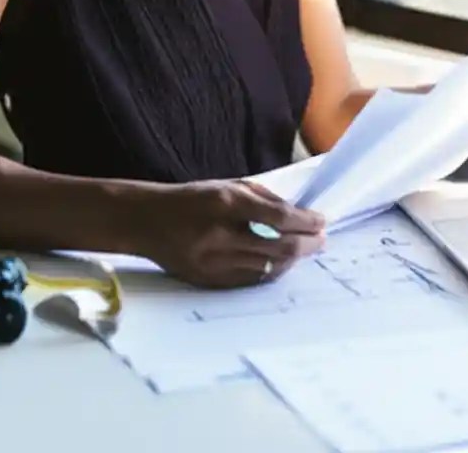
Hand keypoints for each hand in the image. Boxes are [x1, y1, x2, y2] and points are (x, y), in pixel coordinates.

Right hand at [135, 180, 325, 288]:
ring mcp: (213, 262)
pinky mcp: (208, 280)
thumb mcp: (227, 187)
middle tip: (321, 240)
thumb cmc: (191, 200)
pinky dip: (272, 270)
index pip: (279, 217)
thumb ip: (263, 199)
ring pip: (269, 267)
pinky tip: (280, 262)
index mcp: (225, 203)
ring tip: (303, 250)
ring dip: (293, 259)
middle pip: (280, 247)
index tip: (321, 222)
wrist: (146, 222)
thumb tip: (299, 214)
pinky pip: (252, 280)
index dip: (306, 222)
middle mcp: (220, 235)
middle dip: (308, 244)